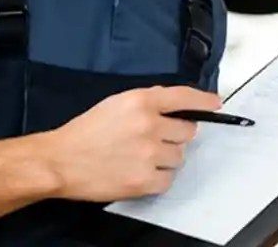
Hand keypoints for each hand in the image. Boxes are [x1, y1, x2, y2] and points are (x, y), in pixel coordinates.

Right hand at [44, 85, 222, 201]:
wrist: (62, 160)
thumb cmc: (85, 132)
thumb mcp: (116, 103)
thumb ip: (148, 103)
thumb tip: (176, 109)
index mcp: (141, 101)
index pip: (184, 98)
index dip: (203, 101)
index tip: (215, 104)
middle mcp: (149, 125)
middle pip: (187, 131)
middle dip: (175, 136)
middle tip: (153, 139)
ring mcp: (148, 154)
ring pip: (179, 156)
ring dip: (166, 157)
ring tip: (140, 157)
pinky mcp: (144, 179)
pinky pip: (168, 179)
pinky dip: (157, 178)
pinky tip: (138, 171)